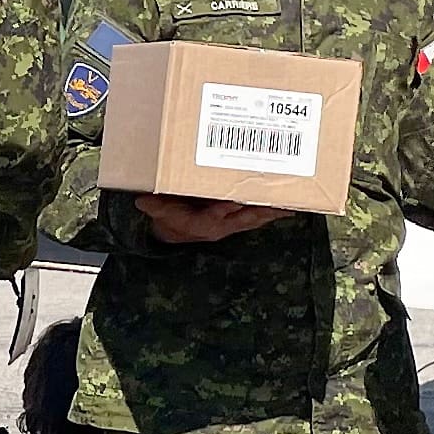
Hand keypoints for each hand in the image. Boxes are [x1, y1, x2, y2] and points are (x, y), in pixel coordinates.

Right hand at [140, 194, 284, 244]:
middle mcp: (221, 227)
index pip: (213, 217)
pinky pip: (259, 217)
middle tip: (276, 201)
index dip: (224, 210)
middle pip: (243, 218)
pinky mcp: (239, 222)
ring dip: (272, 212)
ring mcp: (232, 225)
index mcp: (200, 224)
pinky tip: (289, 207)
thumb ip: (154, 207)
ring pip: (255, 218)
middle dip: (260, 210)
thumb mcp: (158, 212)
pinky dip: (274, 212)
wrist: (175, 232)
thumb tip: (142, 202)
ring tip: (290, 204)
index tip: (233, 202)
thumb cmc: (169, 218)